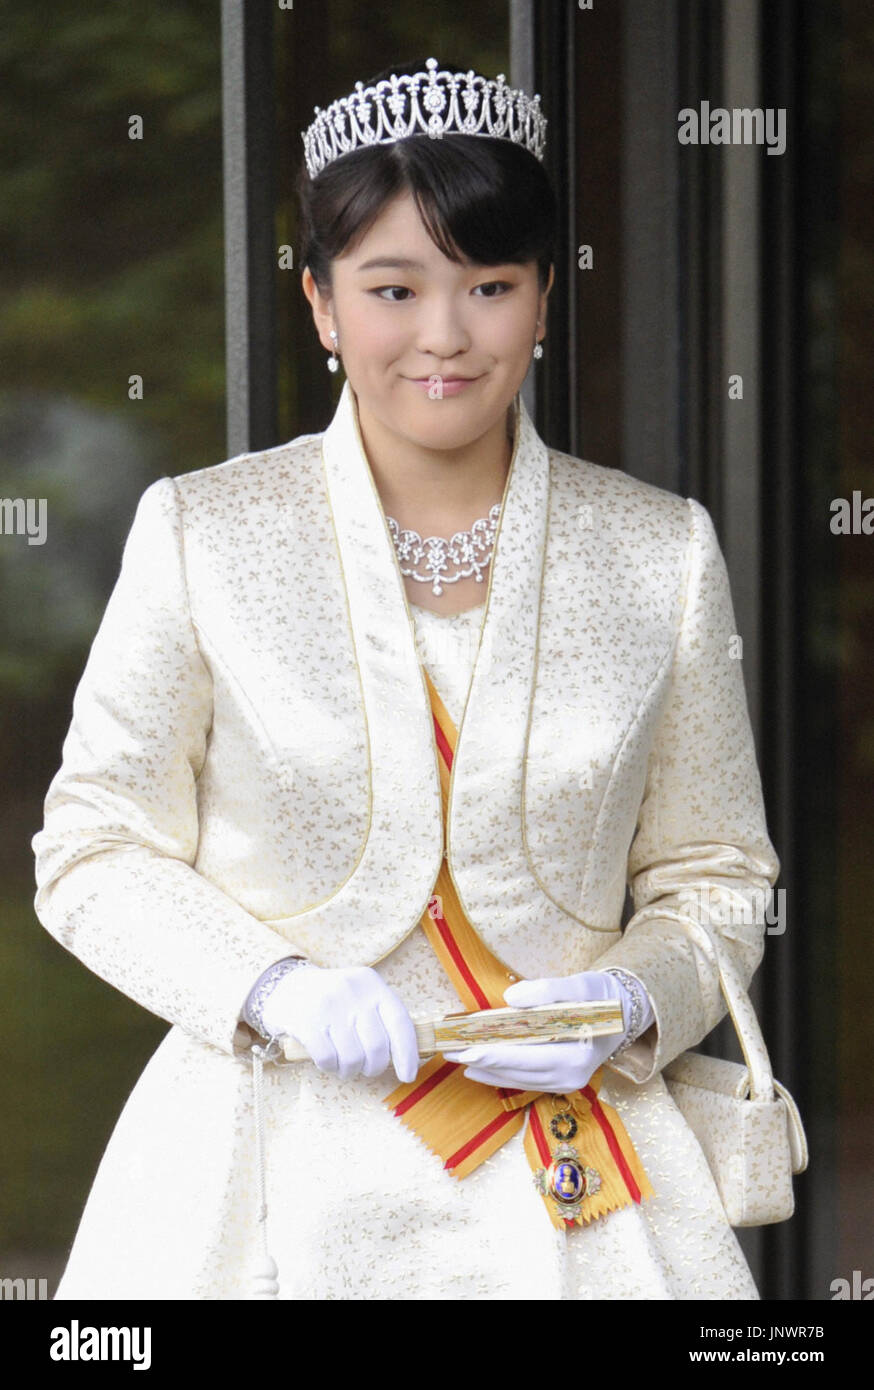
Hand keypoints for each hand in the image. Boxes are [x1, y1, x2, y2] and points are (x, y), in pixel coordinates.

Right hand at [259, 965, 419, 1083]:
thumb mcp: (361, 996)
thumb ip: (382, 1018)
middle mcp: (352, 992)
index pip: (400, 1022)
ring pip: (352, 1059)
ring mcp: (328, 1006)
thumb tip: (408, 1057)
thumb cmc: (333, 1001)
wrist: (286, 986)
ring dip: (349, 1070)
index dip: (408, 1054)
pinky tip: (327, 1060)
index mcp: (372, 984)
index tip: (408, 1076)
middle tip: (365, 1068)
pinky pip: (327, 1060)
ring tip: (342, 1064)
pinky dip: (329, 1068)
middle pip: (377, 1047)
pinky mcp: (306, 1022)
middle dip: (373, 1067)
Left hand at [443, 970, 644, 1093]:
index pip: (529, 1057)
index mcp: (578, 1056)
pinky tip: (478, 1069)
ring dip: (487, 1070)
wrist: (624, 1012)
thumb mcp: (580, 985)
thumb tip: (512, 1000)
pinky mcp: (559, 1082)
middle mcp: (571, 1077)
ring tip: (456, 1058)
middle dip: (483, 1062)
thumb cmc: (602, 997)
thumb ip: (548, 991)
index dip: (496, 1055)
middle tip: (450, 1051)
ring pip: (518, 1079)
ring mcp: (566, 1083)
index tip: (468, 1052)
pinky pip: (524, 1080)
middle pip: (519, 1071)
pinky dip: (500, 1073)